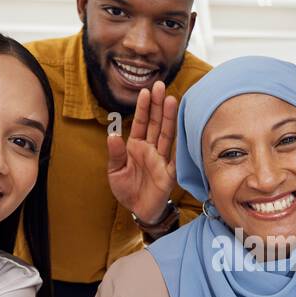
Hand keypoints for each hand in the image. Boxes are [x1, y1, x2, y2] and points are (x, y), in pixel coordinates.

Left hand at [106, 80, 178, 223]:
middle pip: (155, 123)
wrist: (139, 211)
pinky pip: (175, 156)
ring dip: (169, 117)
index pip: (141, 123)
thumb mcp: (115, 172)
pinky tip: (183, 127)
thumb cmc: (127, 190)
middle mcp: (150, 149)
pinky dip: (179, 143)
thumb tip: (113, 135)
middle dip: (158, 104)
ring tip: (172, 99)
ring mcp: (161, 159)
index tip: (145, 91)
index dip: (143, 108)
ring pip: (166, 134)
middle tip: (160, 85)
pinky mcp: (170, 172)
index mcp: (136, 146)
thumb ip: (115, 154)